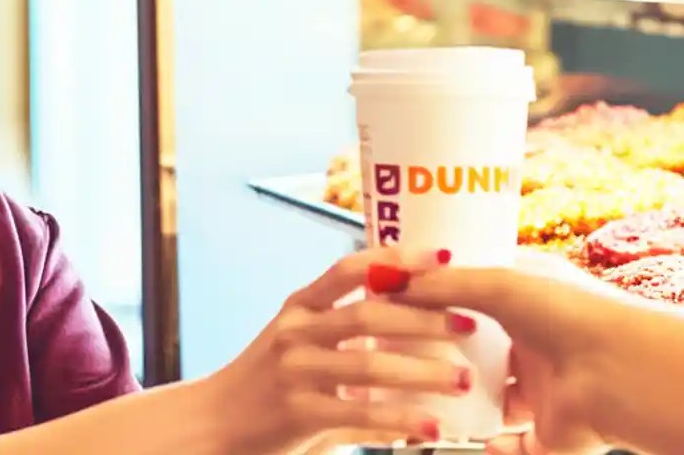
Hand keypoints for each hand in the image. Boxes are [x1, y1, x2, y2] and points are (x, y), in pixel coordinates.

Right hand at [204, 248, 475, 453]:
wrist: (214, 424)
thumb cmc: (269, 382)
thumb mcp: (298, 341)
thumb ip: (343, 328)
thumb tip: (416, 314)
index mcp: (300, 306)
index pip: (350, 269)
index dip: (397, 258)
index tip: (444, 256)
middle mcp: (295, 332)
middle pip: (368, 315)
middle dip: (425, 319)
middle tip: (469, 325)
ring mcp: (294, 373)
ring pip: (369, 367)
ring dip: (423, 373)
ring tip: (462, 379)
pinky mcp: (297, 414)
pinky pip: (358, 416)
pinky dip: (399, 422)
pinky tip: (431, 427)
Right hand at [395, 251, 619, 453]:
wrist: (621, 372)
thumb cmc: (567, 312)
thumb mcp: (497, 283)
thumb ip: (443, 284)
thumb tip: (388, 283)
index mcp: (531, 303)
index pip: (478, 301)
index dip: (443, 304)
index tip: (404, 308)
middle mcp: (538, 346)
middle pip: (483, 354)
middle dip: (449, 359)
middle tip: (403, 361)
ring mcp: (546, 392)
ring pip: (497, 402)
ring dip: (466, 405)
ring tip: (424, 404)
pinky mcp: (552, 434)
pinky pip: (517, 448)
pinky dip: (495, 449)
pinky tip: (470, 441)